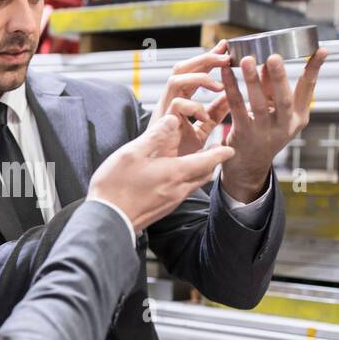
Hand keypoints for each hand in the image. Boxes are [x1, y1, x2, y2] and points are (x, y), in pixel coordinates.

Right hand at [88, 114, 234, 233]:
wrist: (108, 220)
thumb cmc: (115, 186)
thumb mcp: (132, 153)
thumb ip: (155, 135)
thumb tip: (172, 119)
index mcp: (175, 172)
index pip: (208, 161)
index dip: (221, 153)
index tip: (230, 147)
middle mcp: (179, 189)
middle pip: (206, 175)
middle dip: (214, 162)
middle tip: (218, 151)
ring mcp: (172, 201)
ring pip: (195, 184)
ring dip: (201, 172)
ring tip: (198, 161)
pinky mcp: (164, 209)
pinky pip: (184, 192)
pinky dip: (188, 181)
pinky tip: (175, 177)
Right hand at [149, 40, 229, 155]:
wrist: (160, 177)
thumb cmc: (180, 156)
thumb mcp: (201, 131)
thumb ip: (213, 114)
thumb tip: (229, 97)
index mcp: (178, 102)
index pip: (192, 72)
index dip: (208, 59)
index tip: (225, 48)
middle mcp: (168, 103)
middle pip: (182, 69)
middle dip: (204, 59)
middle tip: (225, 56)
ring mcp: (163, 111)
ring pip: (176, 79)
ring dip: (200, 78)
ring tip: (219, 86)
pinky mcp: (161, 124)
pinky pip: (177, 103)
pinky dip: (194, 105)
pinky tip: (204, 114)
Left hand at [217, 47, 327, 201]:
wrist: (250, 165)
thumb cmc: (265, 131)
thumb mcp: (277, 112)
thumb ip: (273, 88)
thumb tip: (267, 60)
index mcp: (299, 117)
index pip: (308, 89)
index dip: (315, 69)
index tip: (321, 50)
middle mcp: (285, 125)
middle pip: (284, 99)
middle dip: (279, 77)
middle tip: (274, 56)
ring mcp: (264, 132)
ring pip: (258, 104)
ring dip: (252, 81)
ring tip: (247, 60)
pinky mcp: (244, 133)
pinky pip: (237, 107)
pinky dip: (231, 88)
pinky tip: (226, 72)